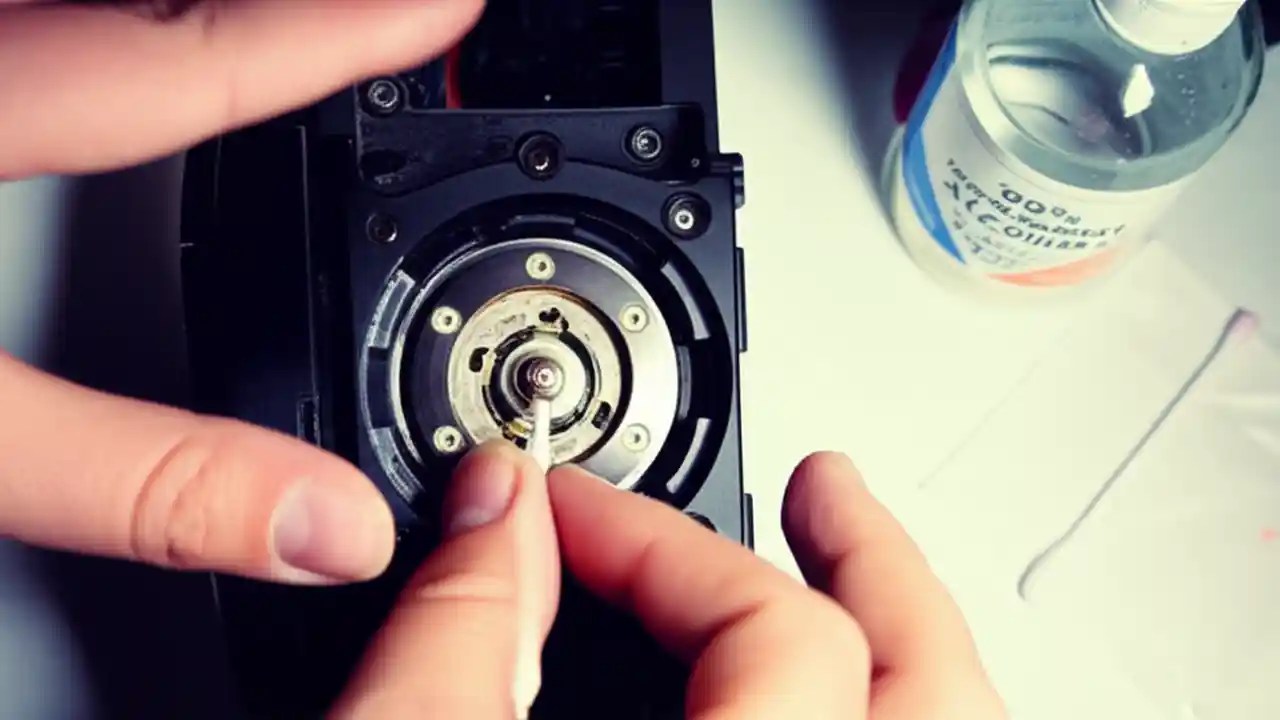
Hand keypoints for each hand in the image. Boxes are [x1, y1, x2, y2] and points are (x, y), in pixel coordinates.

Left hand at [0, 1, 482, 580]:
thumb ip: (144, 479)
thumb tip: (319, 521)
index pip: (206, 61)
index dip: (349, 38)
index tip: (447, 9)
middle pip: (163, 12)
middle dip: (299, 21)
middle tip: (401, 24)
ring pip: (98, 16)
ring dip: (204, 34)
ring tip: (293, 46)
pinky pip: (42, 45)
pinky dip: (122, 57)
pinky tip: (119, 95)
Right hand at [333, 445, 1005, 718]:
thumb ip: (452, 640)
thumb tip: (491, 511)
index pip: (772, 636)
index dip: (658, 541)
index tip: (571, 509)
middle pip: (927, 682)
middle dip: (875, 565)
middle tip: (830, 487)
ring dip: (909, 640)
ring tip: (866, 569)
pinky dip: (882, 711)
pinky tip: (835, 695)